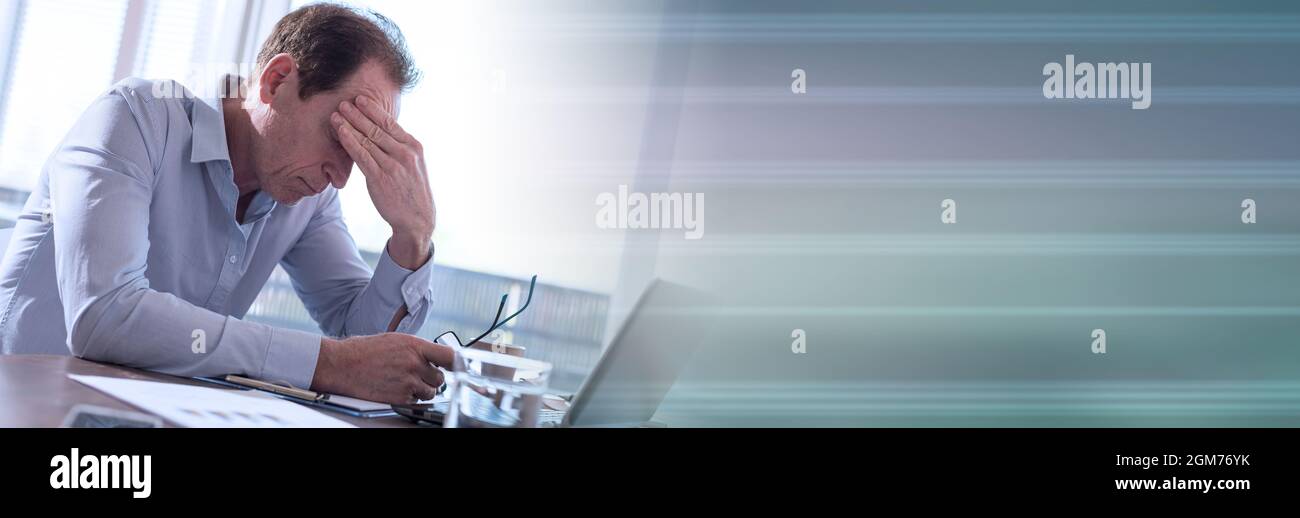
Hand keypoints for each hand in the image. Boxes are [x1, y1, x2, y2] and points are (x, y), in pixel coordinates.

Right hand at [310, 333, 453, 403]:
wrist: (341, 364)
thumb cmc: (363, 351)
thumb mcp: (394, 340)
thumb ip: (416, 349)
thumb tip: (433, 357)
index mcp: (414, 345)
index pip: (448, 355)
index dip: (457, 363)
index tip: (460, 367)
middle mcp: (414, 363)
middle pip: (440, 378)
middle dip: (431, 379)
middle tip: (417, 376)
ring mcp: (407, 381)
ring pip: (430, 392)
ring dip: (421, 390)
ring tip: (404, 382)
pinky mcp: (399, 397)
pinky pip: (415, 401)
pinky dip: (408, 398)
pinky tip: (395, 388)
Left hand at [333, 96, 433, 268]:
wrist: (418, 219)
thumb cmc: (412, 191)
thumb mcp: (414, 165)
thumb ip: (399, 149)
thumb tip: (383, 134)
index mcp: (414, 146)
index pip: (390, 123)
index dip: (373, 110)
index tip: (360, 100)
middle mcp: (404, 153)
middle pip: (376, 128)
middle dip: (358, 114)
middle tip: (343, 102)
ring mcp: (393, 165)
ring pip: (367, 140)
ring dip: (350, 125)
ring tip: (336, 114)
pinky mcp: (380, 178)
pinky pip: (362, 155)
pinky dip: (350, 142)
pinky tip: (340, 132)